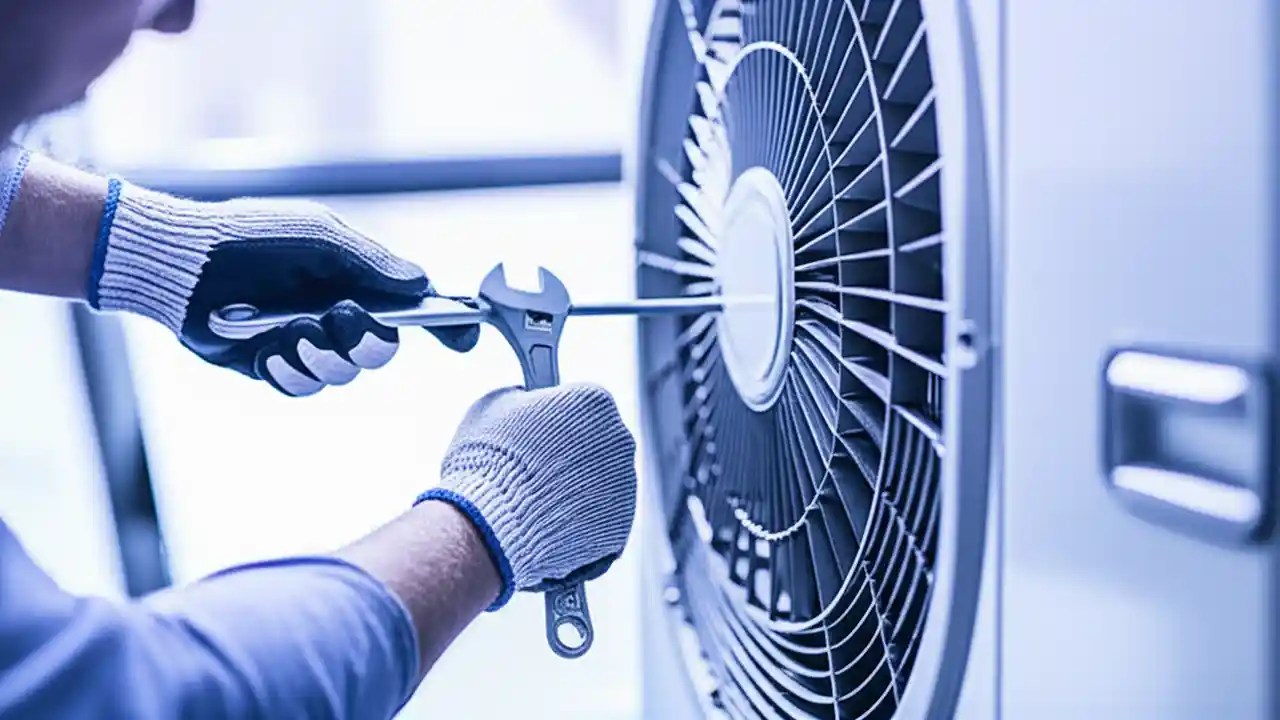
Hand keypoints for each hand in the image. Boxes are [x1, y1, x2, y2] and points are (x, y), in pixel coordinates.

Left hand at [89, 180, 477, 395]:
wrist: (183, 264)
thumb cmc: (252, 237)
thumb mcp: (319, 238)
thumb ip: (372, 262)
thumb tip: (421, 282)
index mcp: (355, 279)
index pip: (412, 306)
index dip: (442, 323)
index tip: (464, 337)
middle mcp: (336, 313)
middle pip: (382, 350)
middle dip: (370, 342)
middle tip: (347, 321)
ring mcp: (306, 342)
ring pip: (343, 374)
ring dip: (321, 355)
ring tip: (291, 331)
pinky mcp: (274, 365)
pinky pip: (301, 386)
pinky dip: (289, 370)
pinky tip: (267, 350)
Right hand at [419, 384, 637, 608]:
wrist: (492, 526)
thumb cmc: (490, 463)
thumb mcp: (494, 406)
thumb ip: (521, 398)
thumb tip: (522, 401)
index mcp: (595, 401)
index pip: (581, 403)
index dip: (553, 419)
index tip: (534, 434)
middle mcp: (619, 439)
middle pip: (596, 442)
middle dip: (568, 455)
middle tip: (533, 470)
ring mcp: (624, 486)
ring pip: (599, 482)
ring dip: (575, 489)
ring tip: (535, 501)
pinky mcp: (619, 526)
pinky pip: (598, 518)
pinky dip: (578, 521)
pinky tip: (548, 523)